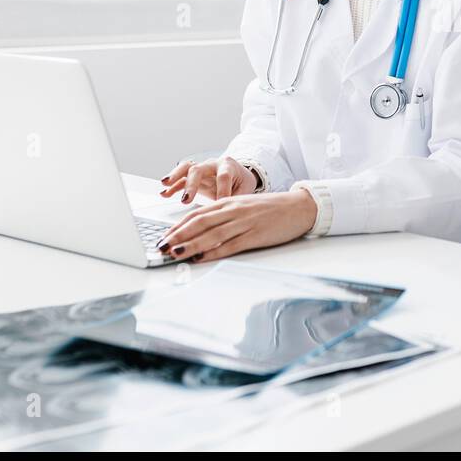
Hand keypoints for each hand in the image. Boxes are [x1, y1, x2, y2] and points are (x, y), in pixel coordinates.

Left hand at [156, 189, 317, 262]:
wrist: (299, 206)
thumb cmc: (272, 208)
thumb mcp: (244, 206)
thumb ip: (224, 215)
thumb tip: (202, 229)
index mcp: (229, 202)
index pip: (197, 214)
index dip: (177, 226)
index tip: (163, 236)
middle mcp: (233, 210)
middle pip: (199, 223)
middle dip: (177, 235)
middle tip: (161, 246)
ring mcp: (244, 223)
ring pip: (211, 234)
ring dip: (190, 244)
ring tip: (175, 253)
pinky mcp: (255, 235)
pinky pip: (230, 245)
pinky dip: (213, 252)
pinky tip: (202, 258)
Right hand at [159, 156, 257, 203]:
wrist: (239, 175)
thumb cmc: (242, 183)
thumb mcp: (245, 190)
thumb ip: (238, 200)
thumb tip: (232, 217)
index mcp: (228, 166)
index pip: (223, 177)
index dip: (221, 191)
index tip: (219, 205)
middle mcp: (212, 164)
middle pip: (199, 169)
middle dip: (191, 185)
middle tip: (187, 200)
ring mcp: (201, 169)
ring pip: (185, 168)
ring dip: (175, 176)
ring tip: (166, 184)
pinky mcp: (193, 176)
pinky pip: (180, 178)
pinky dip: (171, 185)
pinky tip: (164, 193)